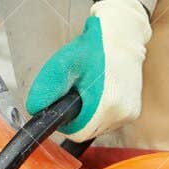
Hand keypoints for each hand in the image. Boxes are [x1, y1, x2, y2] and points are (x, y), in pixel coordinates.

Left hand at [26, 0, 151, 141]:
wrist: (123, 35)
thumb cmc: (94, 47)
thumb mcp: (65, 64)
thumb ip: (48, 88)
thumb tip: (34, 109)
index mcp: (106, 105)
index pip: (77, 133)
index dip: (65, 122)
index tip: (64, 104)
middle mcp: (121, 113)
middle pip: (88, 131)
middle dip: (78, 117)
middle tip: (76, 92)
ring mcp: (130, 113)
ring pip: (99, 127)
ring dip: (90, 115)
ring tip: (89, 89)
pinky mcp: (134, 110)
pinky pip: (110, 120)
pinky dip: (102, 111)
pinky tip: (101, 92)